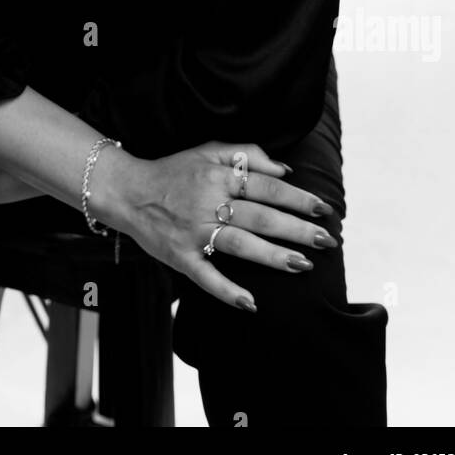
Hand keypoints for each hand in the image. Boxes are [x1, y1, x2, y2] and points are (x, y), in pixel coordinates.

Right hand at [107, 141, 337, 309]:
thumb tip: (284, 168)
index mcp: (218, 176)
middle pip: (260, 217)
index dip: (297, 198)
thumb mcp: (207, 151)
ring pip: (239, 244)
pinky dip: (227, 290)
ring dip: (272, 256)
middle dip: (296, 229)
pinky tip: (250, 303)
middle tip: (326, 241)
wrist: (127, 191)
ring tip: (302, 265)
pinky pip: (205, 275)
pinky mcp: (180, 256)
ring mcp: (194, 232)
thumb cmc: (173, 171)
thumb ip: (245, 154)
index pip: (266, 186)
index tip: (323, 209)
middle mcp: (208, 203)